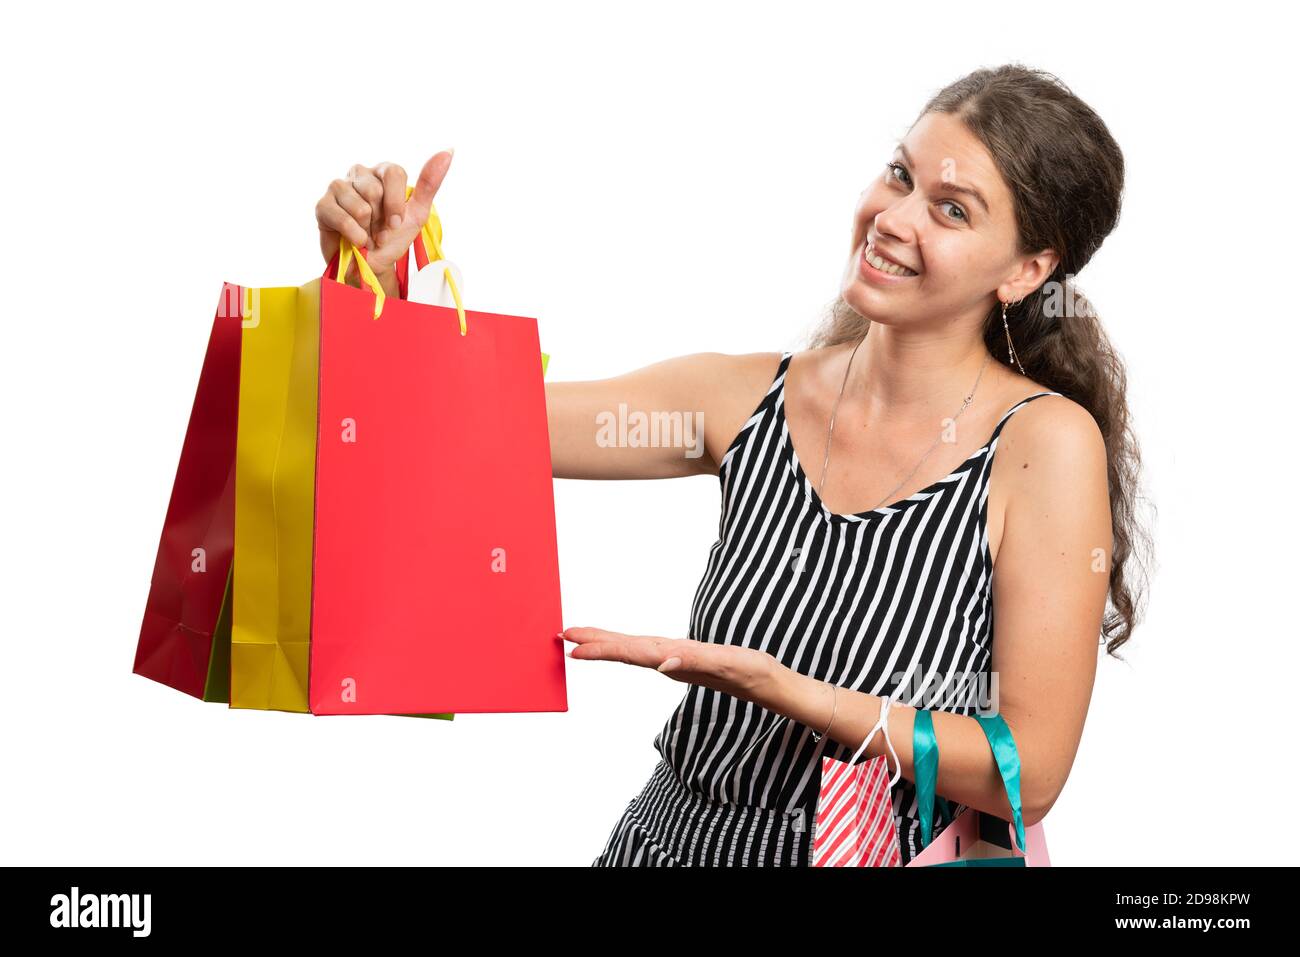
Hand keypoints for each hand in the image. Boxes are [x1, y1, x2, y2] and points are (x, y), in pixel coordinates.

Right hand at [314, 150, 454, 295]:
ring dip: (367, 230)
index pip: (393, 172)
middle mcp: (359, 174)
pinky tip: (355, 240)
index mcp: (382, 173)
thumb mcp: (417, 213)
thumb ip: (429, 183)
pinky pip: (339, 215)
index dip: (396, 202)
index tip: (397, 224)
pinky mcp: (322, 206)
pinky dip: (352, 234)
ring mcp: (338, 188)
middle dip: (381, 220)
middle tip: (380, 233)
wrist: (372, 266)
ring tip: (367, 236)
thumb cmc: (392, 238)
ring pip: (358, 205)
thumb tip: (448, 151)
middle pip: (374, 190)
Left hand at [560, 627, 776, 699]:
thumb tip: (663, 663)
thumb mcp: (724, 665)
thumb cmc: (749, 675)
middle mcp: (671, 660)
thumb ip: (695, 662)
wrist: (769, 685)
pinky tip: (622, 648)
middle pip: (625, 650)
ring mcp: (678, 660)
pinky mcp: (686, 659)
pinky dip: (632, 648)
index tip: (573, 644)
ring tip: (583, 640)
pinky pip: (652, 652)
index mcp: (674, 659)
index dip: (600, 648)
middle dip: (594, 643)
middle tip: (563, 635)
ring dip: (608, 645)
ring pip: (636, 651)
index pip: (630, 652)